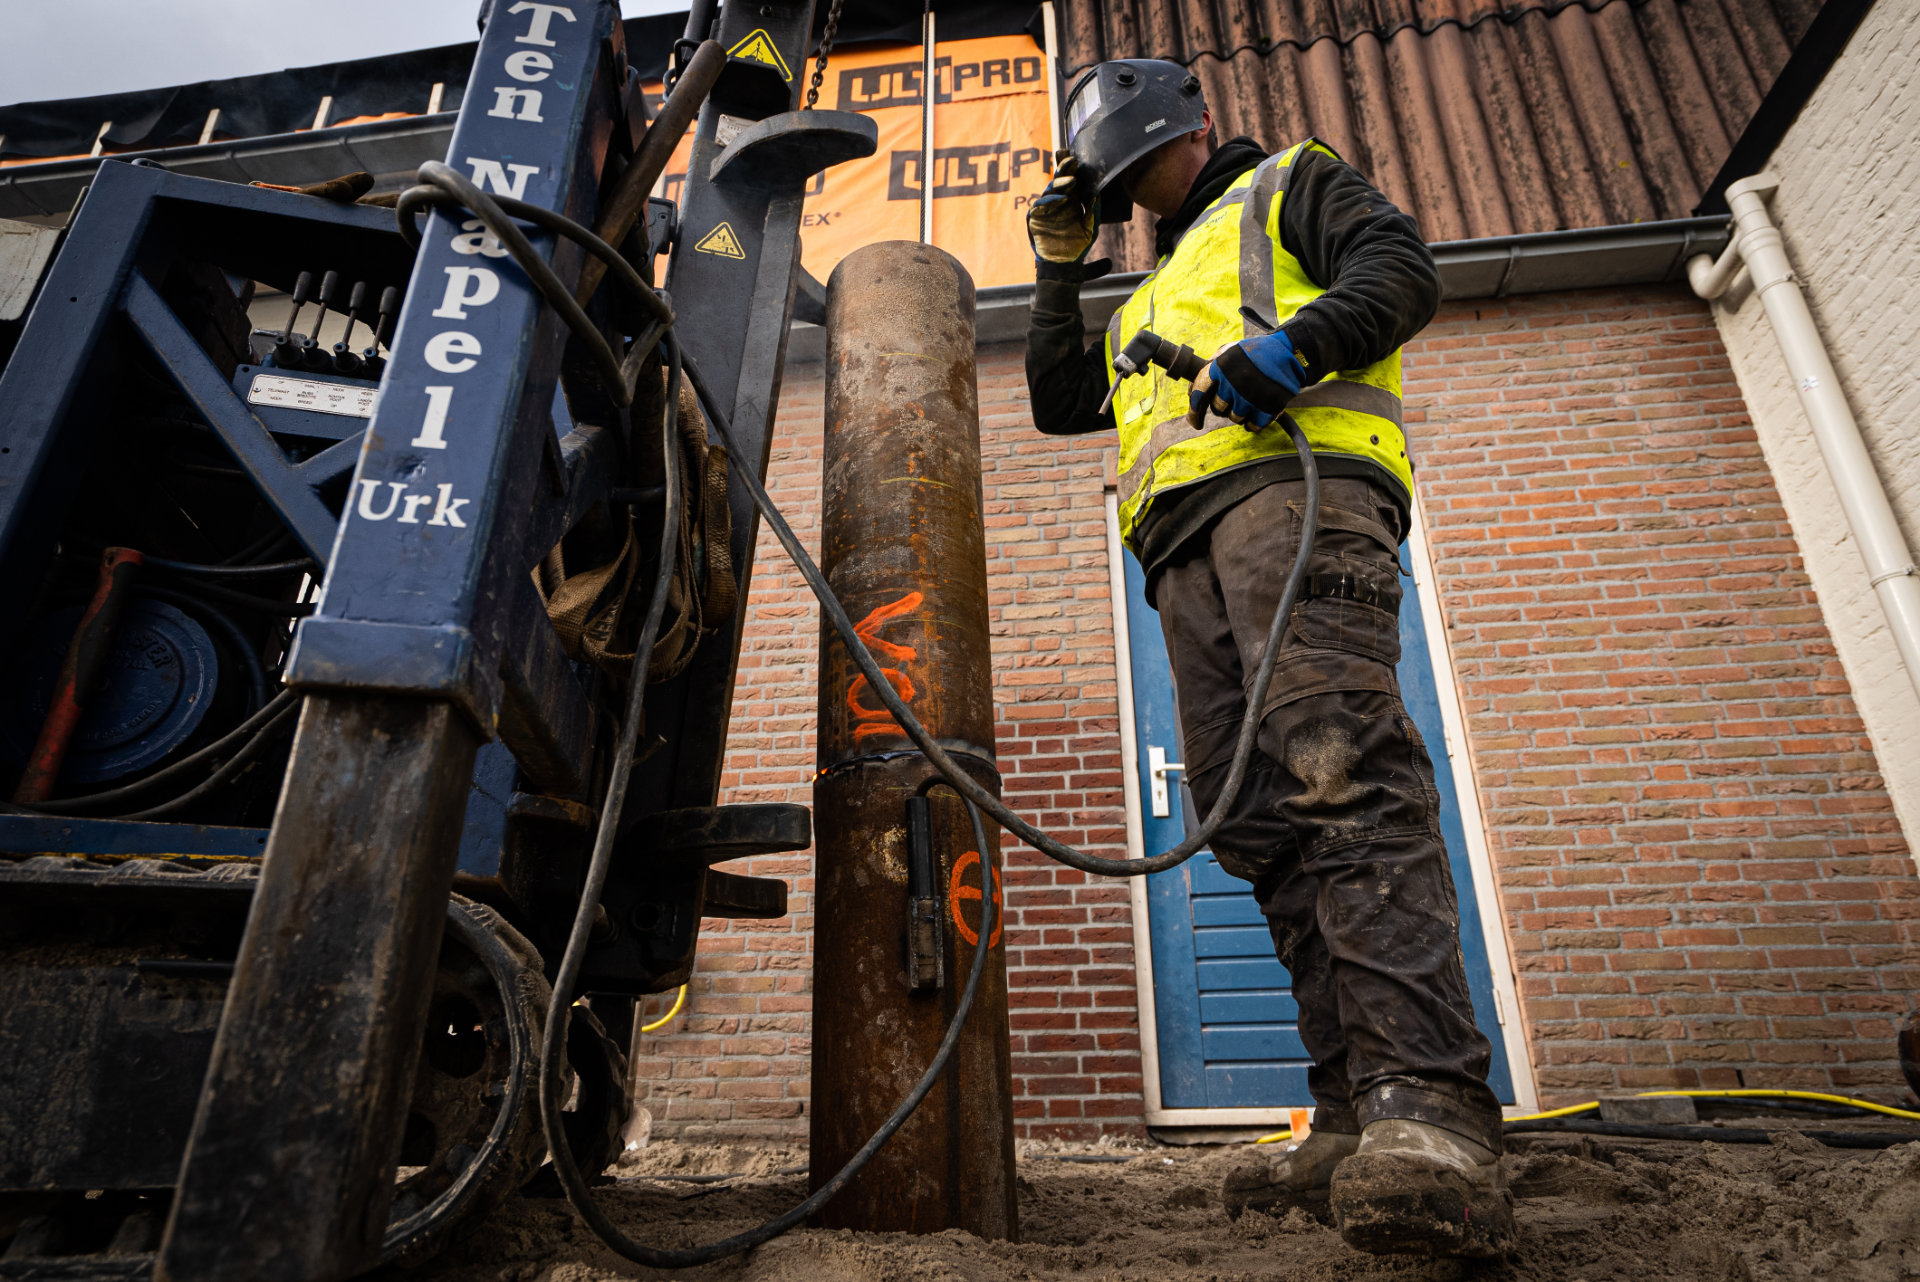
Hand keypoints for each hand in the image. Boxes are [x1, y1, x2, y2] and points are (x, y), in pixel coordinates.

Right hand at [1027, 152, 1097, 264]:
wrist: (1065, 267)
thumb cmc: (1077, 247)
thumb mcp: (1091, 227)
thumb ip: (1093, 210)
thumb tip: (1097, 192)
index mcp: (1070, 202)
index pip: (1069, 181)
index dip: (1071, 169)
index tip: (1077, 159)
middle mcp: (1056, 203)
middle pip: (1058, 181)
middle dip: (1064, 169)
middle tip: (1072, 161)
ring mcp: (1045, 210)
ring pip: (1049, 190)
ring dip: (1059, 184)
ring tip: (1072, 181)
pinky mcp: (1035, 219)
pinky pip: (1039, 205)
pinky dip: (1050, 201)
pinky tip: (1062, 200)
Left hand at [1186, 328, 1308, 428]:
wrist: (1291, 351)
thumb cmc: (1257, 352)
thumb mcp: (1231, 349)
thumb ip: (1211, 366)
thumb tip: (1193, 390)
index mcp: (1221, 366)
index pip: (1199, 393)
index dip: (1194, 411)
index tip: (1195, 422)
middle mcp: (1233, 382)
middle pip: (1218, 409)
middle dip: (1224, 406)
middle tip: (1236, 395)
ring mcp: (1251, 396)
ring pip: (1235, 419)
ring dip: (1240, 413)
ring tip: (1251, 398)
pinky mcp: (1268, 407)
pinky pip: (1253, 426)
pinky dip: (1254, 423)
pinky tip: (1258, 412)